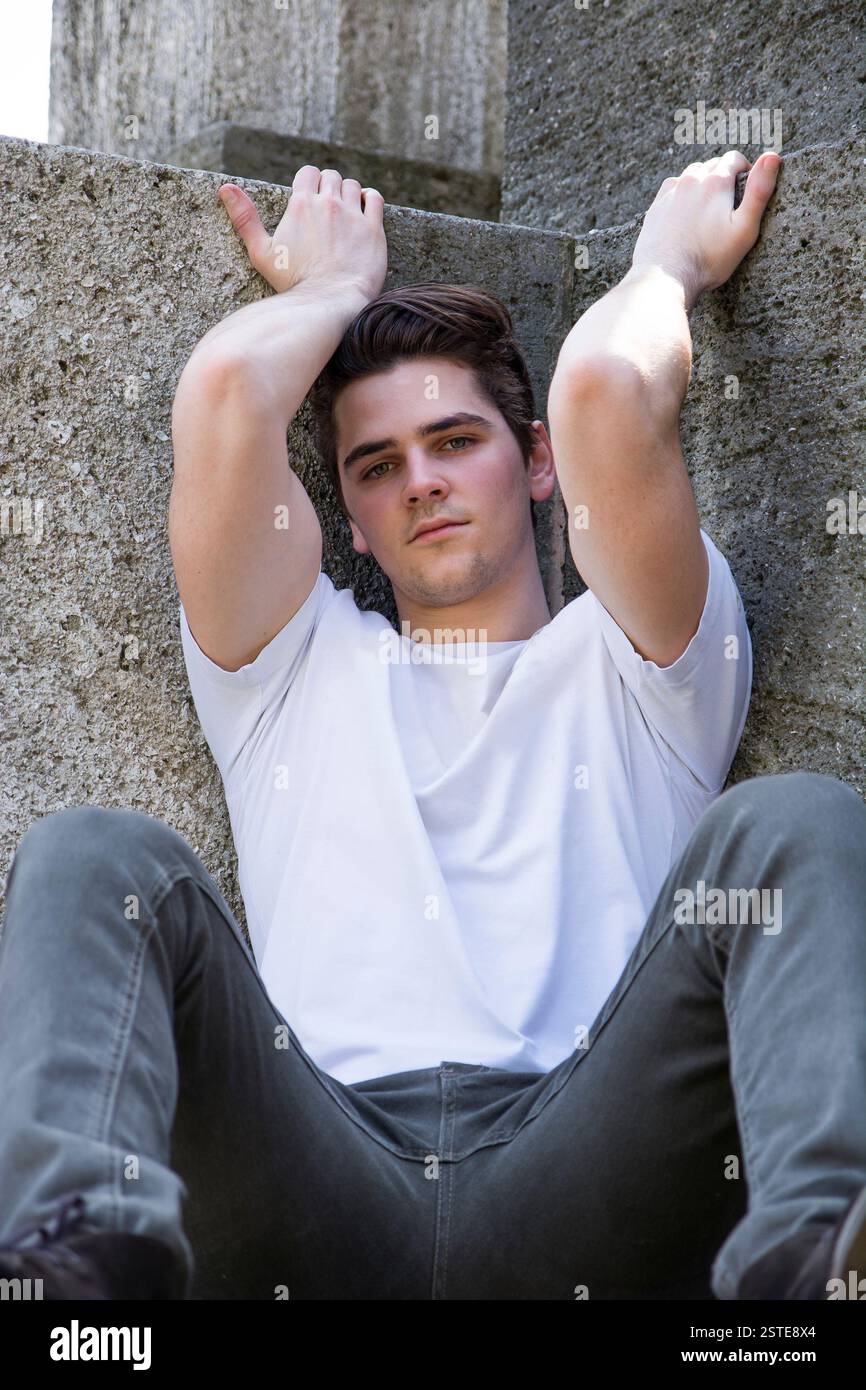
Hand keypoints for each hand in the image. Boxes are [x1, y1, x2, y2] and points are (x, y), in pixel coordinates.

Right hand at [218, 165, 387, 299]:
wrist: (329, 302)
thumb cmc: (294, 282)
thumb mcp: (261, 252)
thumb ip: (245, 218)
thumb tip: (224, 188)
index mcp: (301, 204)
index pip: (308, 172)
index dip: (308, 183)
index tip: (309, 199)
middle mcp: (328, 203)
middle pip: (331, 177)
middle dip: (327, 188)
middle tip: (326, 211)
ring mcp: (353, 215)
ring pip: (352, 186)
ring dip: (347, 194)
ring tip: (344, 213)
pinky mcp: (373, 229)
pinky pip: (374, 198)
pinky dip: (369, 199)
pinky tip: (364, 210)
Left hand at [630, 150, 780, 308]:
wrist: (666, 278)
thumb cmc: (709, 259)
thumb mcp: (744, 228)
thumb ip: (759, 191)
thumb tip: (773, 156)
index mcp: (715, 182)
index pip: (734, 158)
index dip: (744, 169)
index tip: (746, 188)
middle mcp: (690, 180)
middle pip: (712, 165)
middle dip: (723, 177)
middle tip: (728, 203)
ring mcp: (670, 192)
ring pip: (690, 175)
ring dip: (701, 183)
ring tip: (707, 208)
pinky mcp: (655, 207)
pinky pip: (672, 189)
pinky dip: (681, 194)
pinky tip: (685, 214)